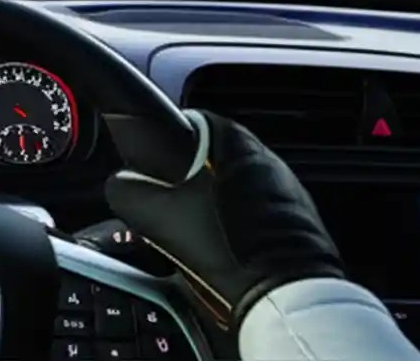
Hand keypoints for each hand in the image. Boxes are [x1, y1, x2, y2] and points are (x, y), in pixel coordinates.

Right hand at [104, 111, 343, 329]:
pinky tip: (226, 245)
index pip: (188, 122)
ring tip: (197, 231)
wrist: (284, 296)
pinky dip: (238, 220)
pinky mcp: (300, 216)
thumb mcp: (158, 219)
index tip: (153, 170)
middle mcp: (266, 155)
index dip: (165, 146)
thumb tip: (120, 184)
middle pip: (212, 155)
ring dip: (214, 198)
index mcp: (234, 140)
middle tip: (170, 206)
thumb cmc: (225, 250)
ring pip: (235, 182)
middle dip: (189, 177)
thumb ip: (130, 191)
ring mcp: (288, 187)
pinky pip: (257, 208)